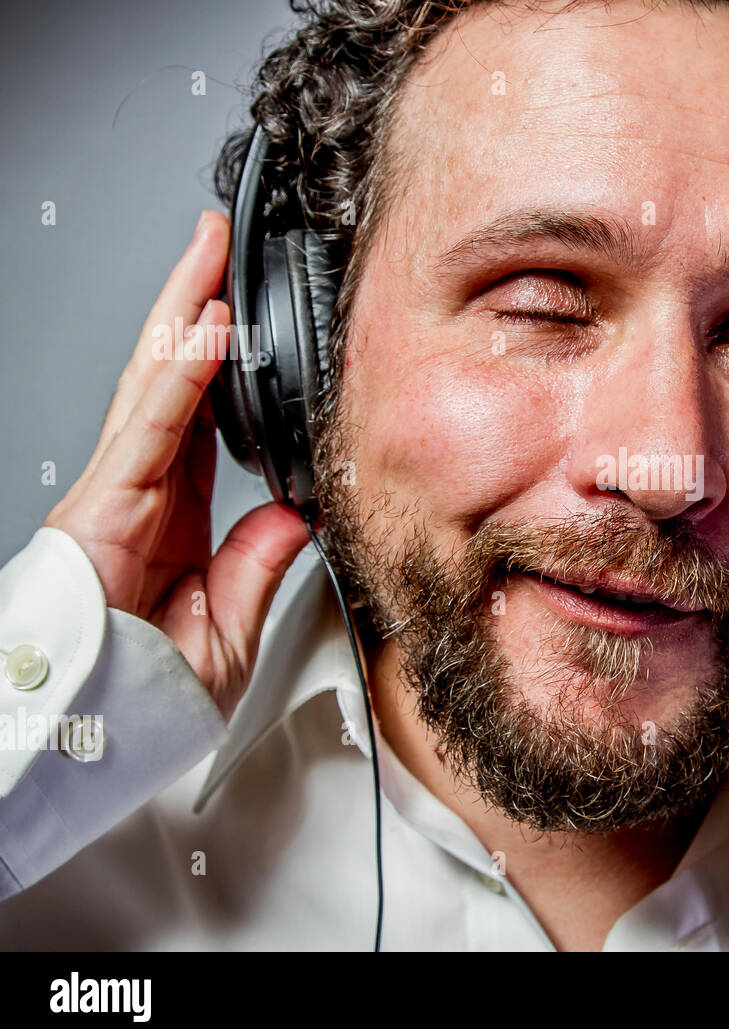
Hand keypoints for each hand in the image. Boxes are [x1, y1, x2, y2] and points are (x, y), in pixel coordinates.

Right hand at [45, 211, 309, 720]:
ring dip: (186, 312)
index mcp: (169, 515)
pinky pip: (151, 421)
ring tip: (211, 253)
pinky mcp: (103, 502)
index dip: (222, 362)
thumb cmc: (144, 694)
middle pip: (173, 380)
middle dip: (196, 308)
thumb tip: (292, 516)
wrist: (92, 738)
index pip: (201, 418)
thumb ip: (256, 566)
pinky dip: (180, 369)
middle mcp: (140, 491)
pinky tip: (208, 324)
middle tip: (220, 246)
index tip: (246, 317)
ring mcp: (117, 491)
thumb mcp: (227, 628)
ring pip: (156, 382)